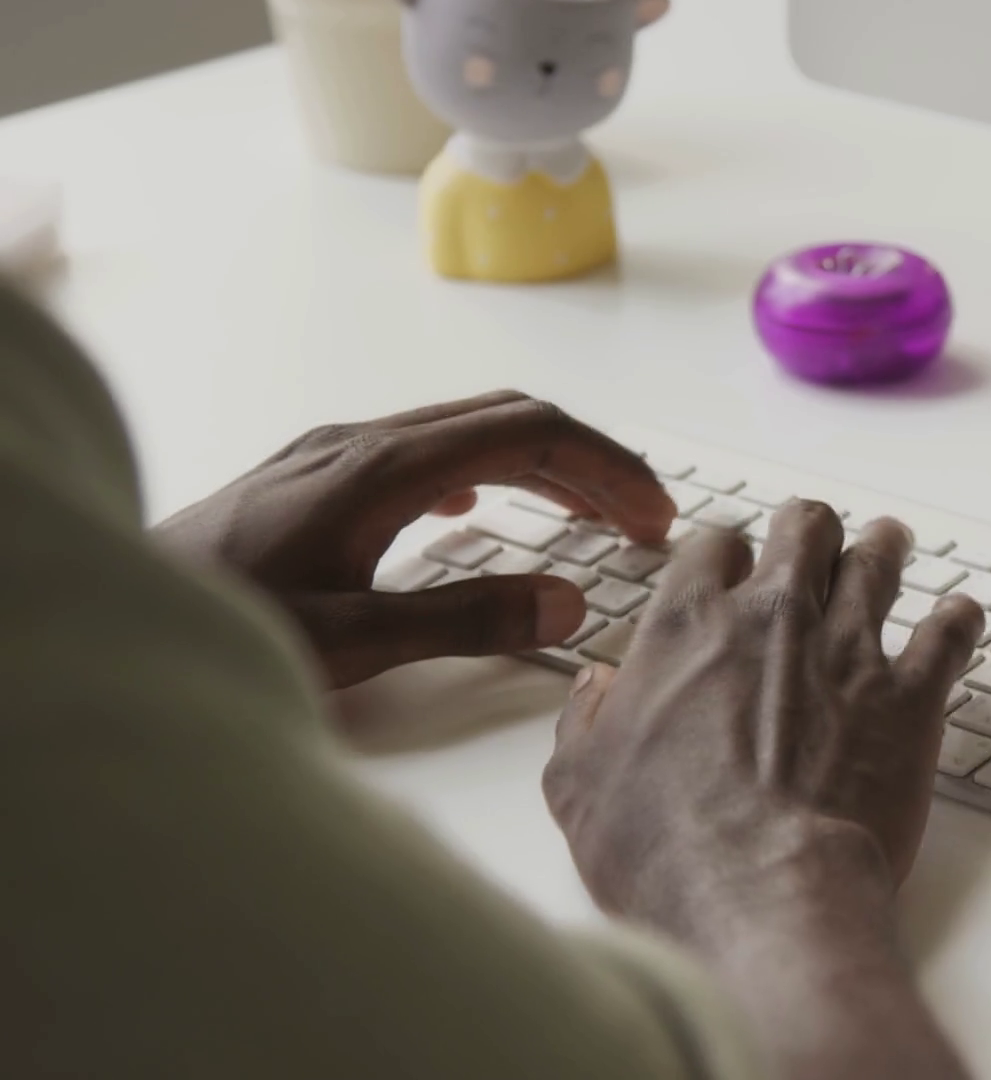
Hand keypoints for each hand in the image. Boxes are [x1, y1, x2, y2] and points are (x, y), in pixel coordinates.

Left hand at [154, 391, 675, 688]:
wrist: (112, 620)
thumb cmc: (222, 631)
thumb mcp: (355, 642)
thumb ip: (468, 619)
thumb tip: (568, 600)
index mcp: (380, 470)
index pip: (528, 434)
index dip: (606, 469)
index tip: (654, 517)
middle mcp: (359, 444)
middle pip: (505, 417)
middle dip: (589, 460)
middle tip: (644, 516)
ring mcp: (329, 456)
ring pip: (464, 430)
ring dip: (540, 463)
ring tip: (589, 514)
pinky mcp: (308, 480)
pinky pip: (422, 450)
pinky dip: (484, 470)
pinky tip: (478, 510)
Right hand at [544, 502, 983, 930]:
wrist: (764, 892)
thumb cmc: (667, 850)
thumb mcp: (580, 787)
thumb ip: (586, 723)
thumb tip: (595, 691)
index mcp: (687, 628)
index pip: (711, 548)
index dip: (723, 553)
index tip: (730, 564)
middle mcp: (773, 620)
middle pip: (803, 532)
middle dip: (810, 530)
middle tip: (815, 538)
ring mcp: (848, 652)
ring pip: (877, 564)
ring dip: (884, 549)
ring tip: (889, 543)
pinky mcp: (910, 697)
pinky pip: (949, 634)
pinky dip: (957, 621)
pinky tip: (960, 617)